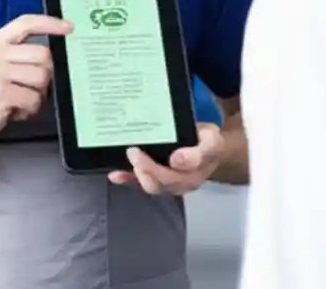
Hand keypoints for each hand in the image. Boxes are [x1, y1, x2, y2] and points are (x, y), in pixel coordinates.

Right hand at [0, 14, 71, 145]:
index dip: (50, 23)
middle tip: (31, 87)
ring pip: (42, 78)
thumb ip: (20, 55)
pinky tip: (15, 110)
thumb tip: (56, 53)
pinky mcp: (1, 93)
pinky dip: (30, 109)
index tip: (69, 27)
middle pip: (43, 55)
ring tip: (20, 100)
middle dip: (46, 75)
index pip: (26, 23)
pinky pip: (34, 99)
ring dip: (38, 95)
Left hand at [108, 123, 223, 195]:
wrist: (202, 151)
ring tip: (128, 158)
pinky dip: (126, 179)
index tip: (175, 158)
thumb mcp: (211, 139)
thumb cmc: (205, 143)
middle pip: (166, 181)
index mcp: (201, 166)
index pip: (194, 165)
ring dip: (137, 175)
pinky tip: (114, 175)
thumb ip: (201, 150)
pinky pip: (140, 184)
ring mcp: (170, 184)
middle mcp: (185, 180)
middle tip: (135, 152)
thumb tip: (178, 161)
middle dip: (149, 169)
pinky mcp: (156, 182)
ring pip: (153, 185)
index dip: (184, 163)